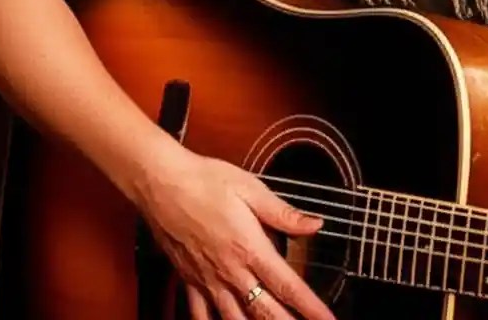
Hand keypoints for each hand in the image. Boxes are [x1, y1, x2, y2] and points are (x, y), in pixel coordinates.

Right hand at [134, 150, 335, 319]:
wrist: (160, 183)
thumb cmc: (204, 181)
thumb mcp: (251, 189)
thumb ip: (283, 214)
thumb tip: (314, 224)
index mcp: (250, 248)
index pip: (289, 286)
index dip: (311, 307)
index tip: (327, 319)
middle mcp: (230, 271)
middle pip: (265, 311)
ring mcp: (207, 279)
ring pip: (235, 319)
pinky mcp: (188, 279)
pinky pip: (199, 314)